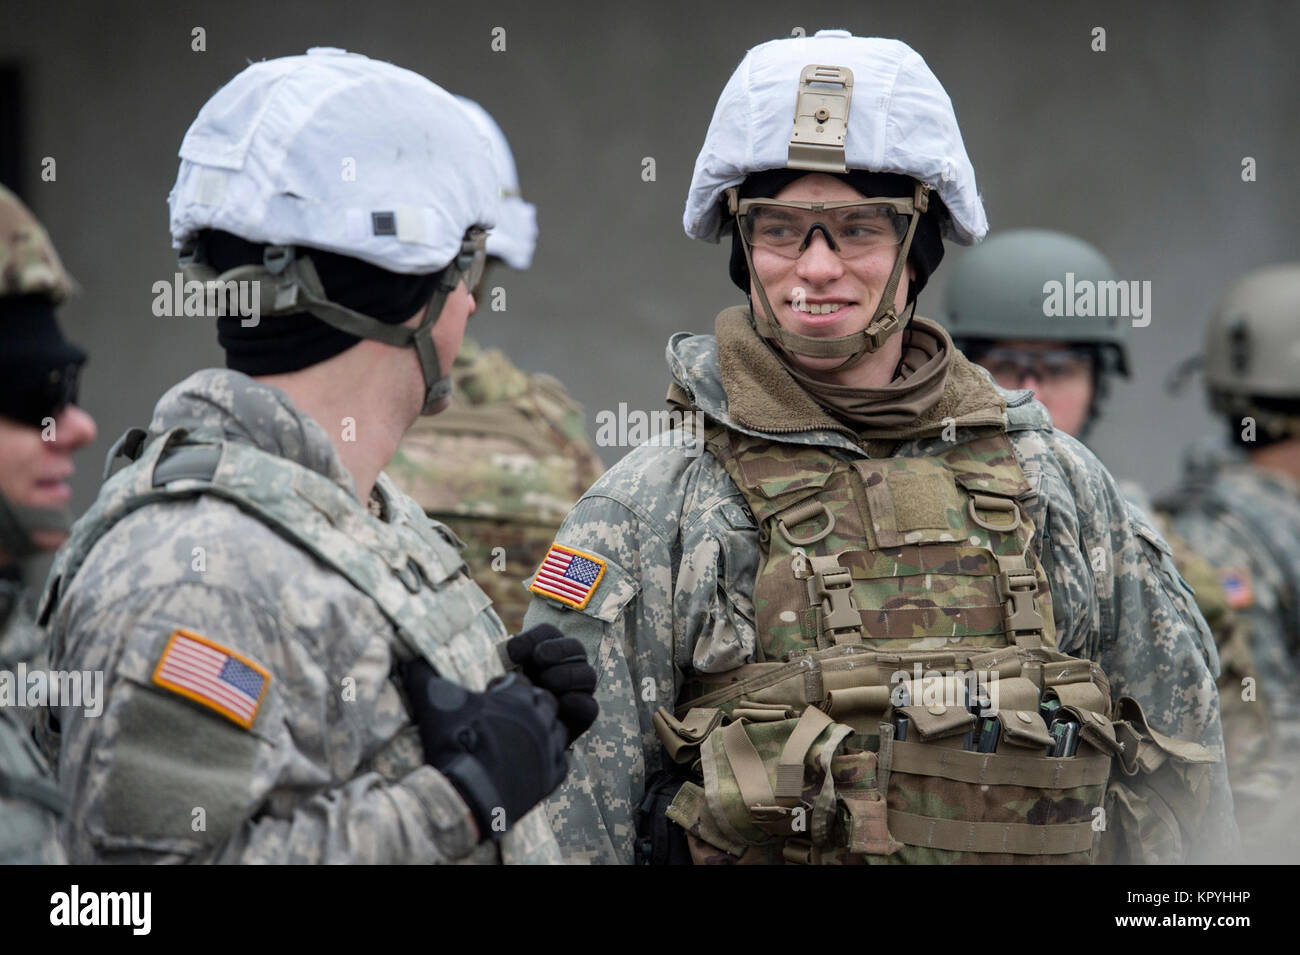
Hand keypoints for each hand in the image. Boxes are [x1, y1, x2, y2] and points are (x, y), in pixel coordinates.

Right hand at [400, 660, 568, 838]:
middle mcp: (540, 719)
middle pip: (543, 702)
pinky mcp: (551, 776)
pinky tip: (529, 762)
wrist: (466, 796)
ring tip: (516, 740)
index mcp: (519, 697)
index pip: (520, 683)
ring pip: (555, 728)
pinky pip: (561, 759)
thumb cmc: (452, 744)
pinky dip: (549, 758)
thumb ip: (423, 673)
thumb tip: (404, 648)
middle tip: (505, 719)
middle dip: (528, 706)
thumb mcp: (434, 703)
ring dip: (540, 729)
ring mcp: (548, 748)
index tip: (488, 701)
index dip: (504, 690)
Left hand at [505, 624, 598, 742]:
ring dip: (567, 675)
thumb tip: (502, 654)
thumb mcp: (503, 679)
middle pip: (575, 647)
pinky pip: (589, 705)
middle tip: (539, 658)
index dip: (533, 638)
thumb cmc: (511, 700)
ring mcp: (580, 689)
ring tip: (547, 682)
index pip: (548, 633)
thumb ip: (503, 665)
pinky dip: (576, 702)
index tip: (513, 653)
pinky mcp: (584, 713)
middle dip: (556, 649)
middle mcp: (569, 665)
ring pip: (587, 674)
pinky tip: (560, 702)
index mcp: (548, 651)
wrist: (518, 736)